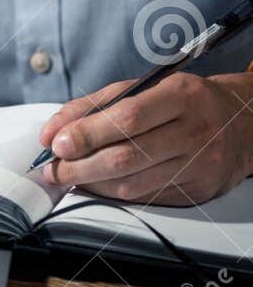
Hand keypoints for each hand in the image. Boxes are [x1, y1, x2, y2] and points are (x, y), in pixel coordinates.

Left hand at [37, 72, 252, 206]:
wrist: (240, 123)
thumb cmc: (182, 101)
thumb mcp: (144, 88)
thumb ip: (95, 106)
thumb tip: (53, 132)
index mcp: (181, 95)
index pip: (127, 118)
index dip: (88, 134)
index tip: (56, 144)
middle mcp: (194, 131)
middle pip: (128, 157)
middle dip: (81, 166)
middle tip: (53, 168)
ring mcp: (199, 166)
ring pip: (134, 184)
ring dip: (92, 183)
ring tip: (69, 176)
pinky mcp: (198, 191)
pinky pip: (146, 198)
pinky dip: (114, 193)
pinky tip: (97, 184)